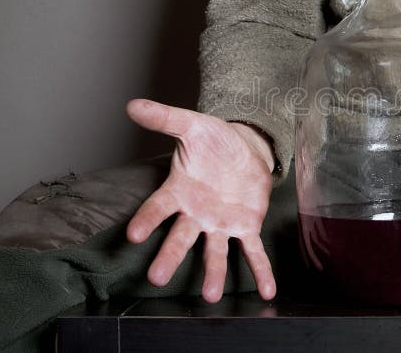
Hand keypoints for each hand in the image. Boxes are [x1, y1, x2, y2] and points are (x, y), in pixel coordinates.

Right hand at [125, 99, 276, 302]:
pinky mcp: (245, 227)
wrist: (245, 148)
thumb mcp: (192, 125)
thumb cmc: (213, 141)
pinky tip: (267, 291)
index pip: (157, 208)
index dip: (146, 220)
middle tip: (156, 279)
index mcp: (178, 191)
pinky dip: (260, 271)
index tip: (133, 235)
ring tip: (209, 296)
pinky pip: (252, 252)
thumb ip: (164, 118)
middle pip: (179, 238)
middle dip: (168, 257)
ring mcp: (220, 224)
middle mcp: (196, 214)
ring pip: (213, 252)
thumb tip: (132, 104)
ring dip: (211, 273)